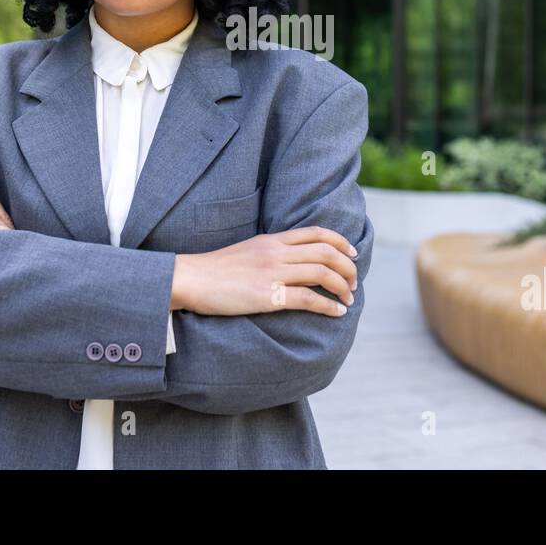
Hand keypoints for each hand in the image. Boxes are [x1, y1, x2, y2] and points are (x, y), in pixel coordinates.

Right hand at [171, 226, 357, 317]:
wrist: (191, 278)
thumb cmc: (215, 269)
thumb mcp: (248, 250)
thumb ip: (271, 252)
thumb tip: (292, 262)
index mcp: (272, 239)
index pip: (317, 233)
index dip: (341, 242)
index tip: (352, 253)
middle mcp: (276, 252)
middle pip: (326, 252)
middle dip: (347, 267)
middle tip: (354, 282)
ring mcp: (273, 272)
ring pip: (322, 273)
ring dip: (342, 286)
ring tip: (349, 298)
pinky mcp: (268, 295)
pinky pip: (308, 299)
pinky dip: (328, 305)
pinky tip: (336, 312)